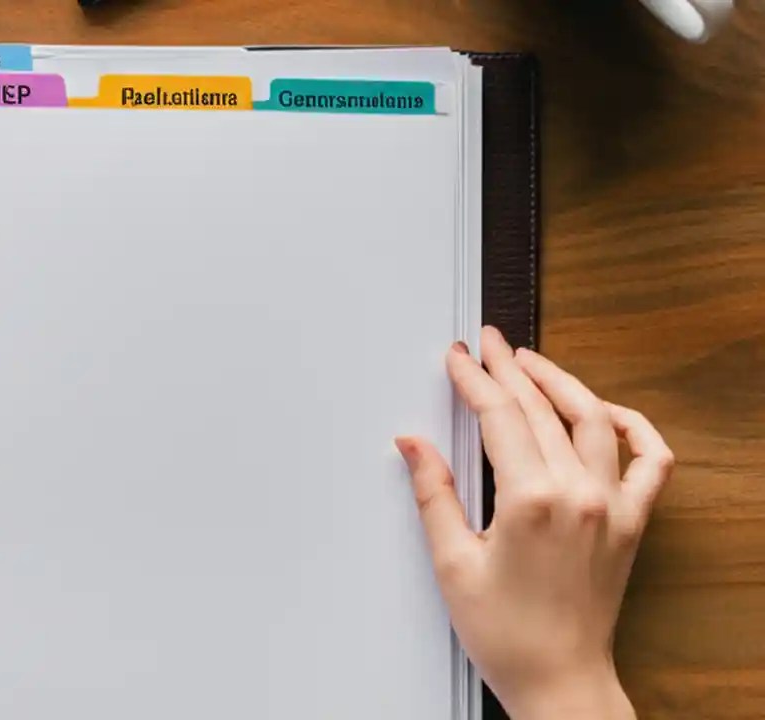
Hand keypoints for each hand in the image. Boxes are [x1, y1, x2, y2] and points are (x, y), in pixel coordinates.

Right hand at [397, 327, 673, 719]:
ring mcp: (613, 505)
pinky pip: (651, 459)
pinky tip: (606, 411)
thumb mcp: (452, 561)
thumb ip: (434, 494)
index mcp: (531, 501)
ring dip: (561, 382)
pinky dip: (633, 426)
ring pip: (593, 419)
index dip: (474, 380)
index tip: (458, 358)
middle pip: (542, 408)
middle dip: (509, 369)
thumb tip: (413, 445)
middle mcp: (579, 495)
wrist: (559, 678)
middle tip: (487, 344)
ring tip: (532, 362)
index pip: (499, 416)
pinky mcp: (632, 521)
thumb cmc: (506, 633)